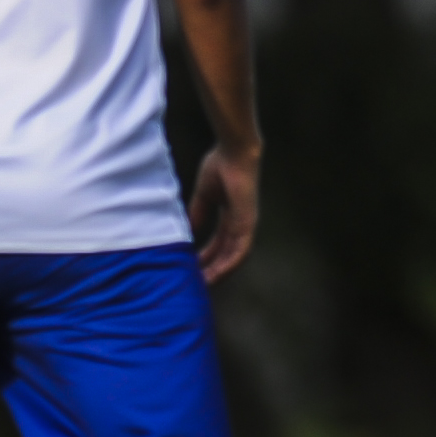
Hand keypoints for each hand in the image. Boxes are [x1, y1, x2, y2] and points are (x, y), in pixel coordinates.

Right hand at [189, 145, 260, 282]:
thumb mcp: (204, 197)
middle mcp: (240, 224)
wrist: (233, 152)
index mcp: (231, 217)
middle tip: (196, 284)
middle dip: (212, 270)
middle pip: (227, 254)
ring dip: (220, 272)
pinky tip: (217, 274)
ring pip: (235, 257)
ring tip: (204, 284)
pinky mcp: (248, 222)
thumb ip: (198, 215)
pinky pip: (241, 249)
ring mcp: (246, 224)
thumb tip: (187, 232)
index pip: (219, 244)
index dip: (206, 258)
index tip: (192, 269)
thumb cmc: (220, 167)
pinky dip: (230, 263)